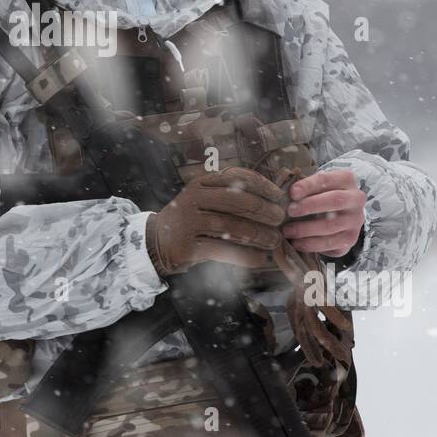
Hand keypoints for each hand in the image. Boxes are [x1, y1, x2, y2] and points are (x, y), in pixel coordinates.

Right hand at [145, 167, 288, 276]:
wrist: (156, 242)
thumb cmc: (191, 220)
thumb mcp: (204, 199)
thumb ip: (229, 195)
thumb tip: (271, 200)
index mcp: (200, 183)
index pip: (236, 178)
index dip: (261, 185)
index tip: (278, 195)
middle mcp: (193, 199)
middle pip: (236, 201)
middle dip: (262, 210)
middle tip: (279, 219)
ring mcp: (189, 222)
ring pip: (232, 227)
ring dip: (258, 235)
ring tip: (273, 241)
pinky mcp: (188, 246)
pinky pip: (224, 251)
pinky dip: (245, 256)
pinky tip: (259, 259)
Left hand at [281, 169, 365, 257]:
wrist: (341, 213)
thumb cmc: (322, 194)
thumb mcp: (316, 185)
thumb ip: (305, 187)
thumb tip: (284, 195)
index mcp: (346, 179)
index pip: (327, 179)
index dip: (309, 186)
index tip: (292, 193)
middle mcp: (356, 200)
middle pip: (335, 201)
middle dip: (309, 206)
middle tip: (290, 211)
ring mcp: (355, 221)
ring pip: (331, 226)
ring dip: (306, 229)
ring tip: (287, 231)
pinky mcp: (350, 239)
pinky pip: (331, 244)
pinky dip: (311, 245)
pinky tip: (297, 243)